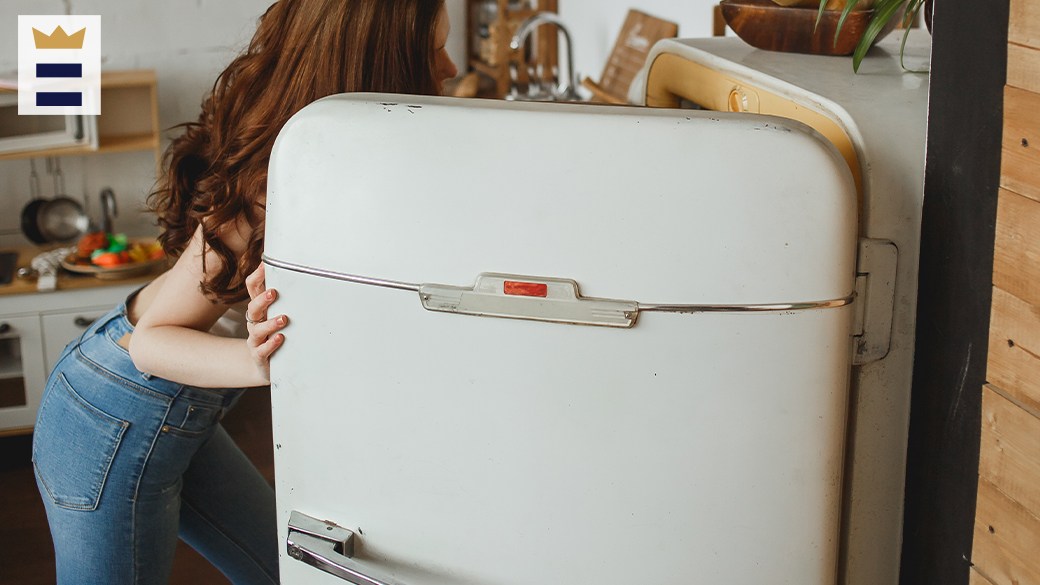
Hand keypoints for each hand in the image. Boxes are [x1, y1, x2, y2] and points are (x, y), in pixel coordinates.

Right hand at [245, 263, 287, 382]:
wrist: (270, 366)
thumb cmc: (279, 334)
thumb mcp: (281, 315)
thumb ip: (289, 299)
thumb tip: (305, 275)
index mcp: (260, 310)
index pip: (253, 289)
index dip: (257, 277)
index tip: (265, 265)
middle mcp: (255, 323)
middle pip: (253, 308)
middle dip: (262, 300)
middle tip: (273, 293)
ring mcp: (256, 340)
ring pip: (257, 330)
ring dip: (270, 323)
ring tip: (283, 319)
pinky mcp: (259, 356)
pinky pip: (262, 350)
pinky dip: (271, 344)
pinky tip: (280, 339)